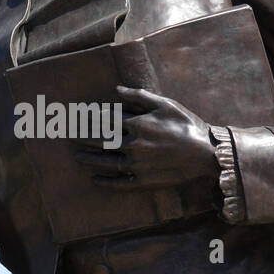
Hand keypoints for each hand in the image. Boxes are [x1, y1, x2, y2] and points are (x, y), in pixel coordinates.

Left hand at [73, 85, 221, 198]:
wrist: (206, 154)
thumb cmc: (186, 125)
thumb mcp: (165, 104)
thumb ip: (139, 96)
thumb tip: (115, 89)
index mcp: (138, 124)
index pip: (105, 119)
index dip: (88, 117)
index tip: (75, 116)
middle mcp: (134, 145)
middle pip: (100, 140)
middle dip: (82, 136)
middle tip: (68, 134)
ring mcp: (137, 165)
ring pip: (105, 162)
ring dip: (89, 159)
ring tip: (76, 156)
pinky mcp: (143, 182)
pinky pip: (119, 183)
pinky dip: (105, 182)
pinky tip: (94, 179)